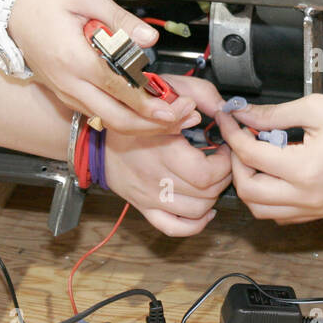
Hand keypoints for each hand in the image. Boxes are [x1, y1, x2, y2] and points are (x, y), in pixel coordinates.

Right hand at [10, 0, 197, 134]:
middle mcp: (69, 82)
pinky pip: (98, 113)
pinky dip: (124, 116)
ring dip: (140, 124)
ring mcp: (66, 92)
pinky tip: (146, 109)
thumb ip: (120, 18)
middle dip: (151, 124)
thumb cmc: (47, 1)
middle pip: (115, 118)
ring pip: (107, 121)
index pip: (118, 89)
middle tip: (180, 118)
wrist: (14, 11)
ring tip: (171, 116)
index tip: (173, 107)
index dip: (148, 103)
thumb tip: (149, 39)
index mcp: (74, 59)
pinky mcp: (66, 94)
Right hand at [104, 76, 232, 235]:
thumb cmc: (132, 117)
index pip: (206, 173)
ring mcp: (150, 196)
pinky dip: (195, 225)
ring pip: (195, 211)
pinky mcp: (144, 207)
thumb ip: (187, 100)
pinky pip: (173, 227)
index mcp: (163, 151)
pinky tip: (205, 211)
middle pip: (205, 193)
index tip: (225, 148)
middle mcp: (156, 178)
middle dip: (224, 178)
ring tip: (214, 180)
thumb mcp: (161, 95)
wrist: (96, 138)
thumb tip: (210, 110)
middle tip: (224, 163)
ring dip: (213, 198)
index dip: (225, 164)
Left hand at [217, 94, 322, 223]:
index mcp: (305, 169)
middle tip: (241, 140)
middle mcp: (308, 197)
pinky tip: (275, 172)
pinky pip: (282, 215)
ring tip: (258, 157)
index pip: (250, 155)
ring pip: (262, 210)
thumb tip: (244, 116)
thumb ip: (274, 115)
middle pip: (248, 192)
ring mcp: (316, 209)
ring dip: (251, 184)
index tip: (228, 119)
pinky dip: (269, 198)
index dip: (233, 133)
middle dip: (236, 164)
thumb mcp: (316, 108)